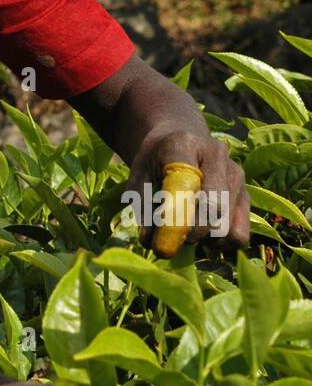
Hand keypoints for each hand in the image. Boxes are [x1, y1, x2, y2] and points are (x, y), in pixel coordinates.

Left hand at [126, 125, 249, 249]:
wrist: (182, 141)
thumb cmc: (156, 161)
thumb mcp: (139, 176)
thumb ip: (142, 206)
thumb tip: (149, 242)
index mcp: (184, 145)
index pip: (185, 184)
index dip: (175, 217)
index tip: (161, 241)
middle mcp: (217, 156)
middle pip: (212, 209)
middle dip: (190, 234)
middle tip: (172, 239)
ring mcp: (236, 175)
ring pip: (227, 227)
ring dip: (205, 240)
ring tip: (189, 230)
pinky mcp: (247, 196)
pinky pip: (240, 235)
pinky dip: (221, 243)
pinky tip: (205, 235)